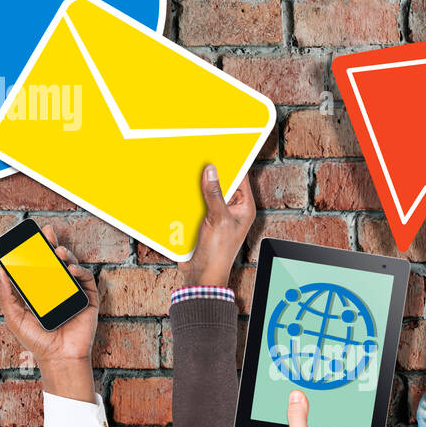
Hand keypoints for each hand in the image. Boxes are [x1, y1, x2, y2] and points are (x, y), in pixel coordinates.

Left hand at [0, 226, 98, 401]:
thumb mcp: (15, 316)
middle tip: (47, 232)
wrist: (58, 357)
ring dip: (66, 255)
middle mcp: (58, 289)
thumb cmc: (37, 340)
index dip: (35, 250)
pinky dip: (79, 270)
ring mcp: (73, 292)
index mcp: (41, 291)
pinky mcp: (88, 299)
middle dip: (52, 244)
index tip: (30, 236)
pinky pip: (86, 279)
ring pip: (71, 266)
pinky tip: (70, 269)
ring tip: (58, 251)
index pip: (38, 265)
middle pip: (56, 261)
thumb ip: (7, 294)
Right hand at [182, 165, 255, 287]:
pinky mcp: (204, 221)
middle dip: (210, 173)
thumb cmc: (218, 254)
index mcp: (244, 207)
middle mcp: (233, 209)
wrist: (201, 276)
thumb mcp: (217, 220)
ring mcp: (218, 215)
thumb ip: (214, 194)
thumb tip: (211, 170)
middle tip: (197, 159)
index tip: (217, 150)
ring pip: (208, 192)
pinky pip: (197, 203)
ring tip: (187, 173)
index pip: (240, 177)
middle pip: (222, 183)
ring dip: (197, 186)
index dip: (230, 163)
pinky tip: (181, 192)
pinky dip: (190, 197)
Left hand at [258, 391, 343, 426]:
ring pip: (301, 418)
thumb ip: (297, 416)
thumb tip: (295, 395)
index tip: (283, 384)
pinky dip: (318, 418)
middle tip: (301, 385)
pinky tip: (322, 407)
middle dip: (294, 403)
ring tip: (312, 393)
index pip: (269, 413)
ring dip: (308, 410)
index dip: (276, 399)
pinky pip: (314, 424)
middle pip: (286, 413)